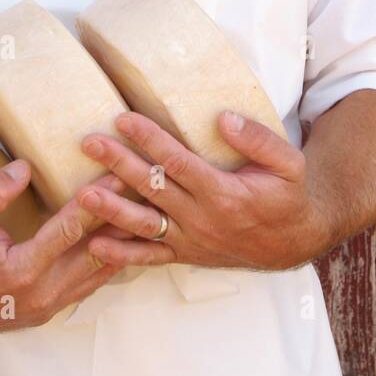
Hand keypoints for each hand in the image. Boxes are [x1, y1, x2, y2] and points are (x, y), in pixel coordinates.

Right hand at [0, 160, 133, 333]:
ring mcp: (48, 307)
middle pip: (97, 253)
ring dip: (121, 244)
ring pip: (99, 274)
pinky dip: (108, 262)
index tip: (118, 174)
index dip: (97, 201)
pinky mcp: (49, 311)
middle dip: (122, 220)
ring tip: (146, 213)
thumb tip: (24, 167)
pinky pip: (88, 285)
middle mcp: (42, 294)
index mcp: (21, 271)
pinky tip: (123, 242)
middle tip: (147, 192)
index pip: (70, 230)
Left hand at [76, 111, 332, 273]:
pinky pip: (150, 257)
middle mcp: (203, 218)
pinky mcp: (185, 254)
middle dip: (118, 164)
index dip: (149, 140)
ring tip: (82, 195)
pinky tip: (96, 245)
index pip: (178, 162)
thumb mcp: (290, 163)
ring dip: (111, 209)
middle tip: (89, 143)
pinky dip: (122, 255)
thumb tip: (223, 118)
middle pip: (153, 188)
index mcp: (225, 193)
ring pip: (144, 224)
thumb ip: (258, 140)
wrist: (293, 241)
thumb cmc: (288, 195)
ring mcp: (191, 239)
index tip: (123, 119)